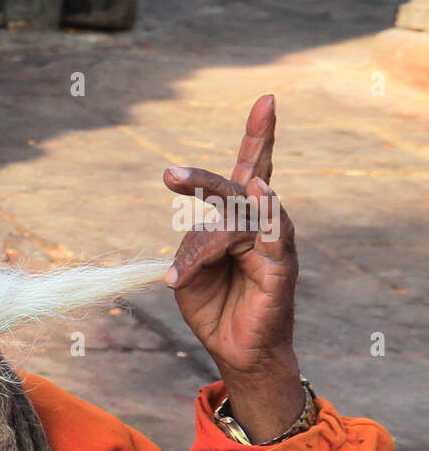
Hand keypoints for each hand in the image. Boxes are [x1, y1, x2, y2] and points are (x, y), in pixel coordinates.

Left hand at [162, 94, 303, 442]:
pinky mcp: (281, 270)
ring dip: (203, 242)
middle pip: (238, 187)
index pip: (248, 168)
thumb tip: (195, 240)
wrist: (236, 352)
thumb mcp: (188, 274)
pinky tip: (255, 203)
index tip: (266, 99)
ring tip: (180, 266)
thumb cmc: (213, 306)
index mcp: (237, 219)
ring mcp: (274, 245)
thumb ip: (191, 248)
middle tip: (169, 175)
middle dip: (204, 180)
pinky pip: (270, 239)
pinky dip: (255, 226)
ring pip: (240, 218)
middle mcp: (260, 225)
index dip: (259, 135)